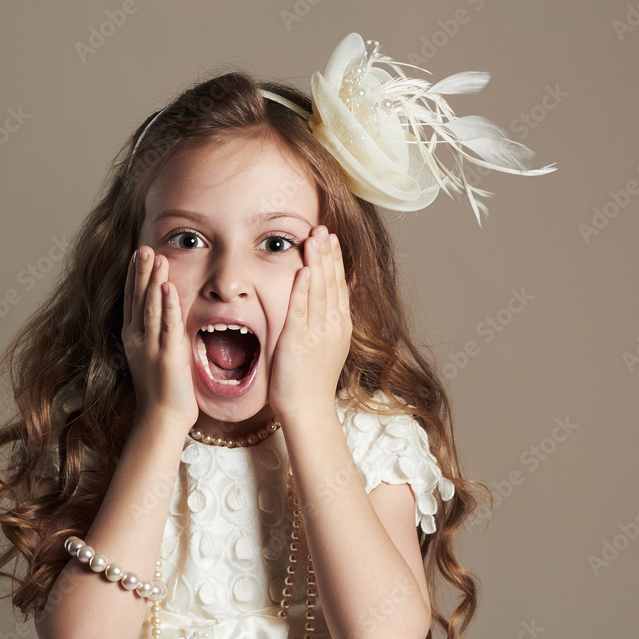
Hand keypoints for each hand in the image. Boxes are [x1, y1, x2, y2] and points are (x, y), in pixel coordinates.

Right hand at [122, 247, 198, 432]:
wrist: (161, 418)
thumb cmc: (161, 390)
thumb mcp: (152, 356)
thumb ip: (155, 334)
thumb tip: (162, 314)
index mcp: (133, 338)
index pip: (132, 300)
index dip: (136, 276)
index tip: (138, 254)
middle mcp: (137, 339)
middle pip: (138, 298)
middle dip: (142, 271)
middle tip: (144, 247)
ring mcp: (151, 347)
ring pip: (150, 307)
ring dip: (153, 280)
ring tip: (156, 257)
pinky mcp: (167, 356)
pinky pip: (167, 325)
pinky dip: (167, 305)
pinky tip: (167, 287)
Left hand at [269, 226, 351, 421]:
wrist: (308, 410)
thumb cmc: (311, 383)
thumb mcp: (326, 348)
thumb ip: (327, 323)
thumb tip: (327, 304)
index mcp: (339, 327)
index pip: (339, 286)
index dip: (335, 261)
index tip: (332, 239)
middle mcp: (332, 326)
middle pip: (332, 282)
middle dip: (328, 253)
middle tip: (324, 228)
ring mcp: (317, 333)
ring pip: (320, 290)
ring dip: (318, 262)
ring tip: (316, 237)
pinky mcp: (298, 341)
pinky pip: (302, 310)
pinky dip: (304, 289)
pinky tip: (305, 270)